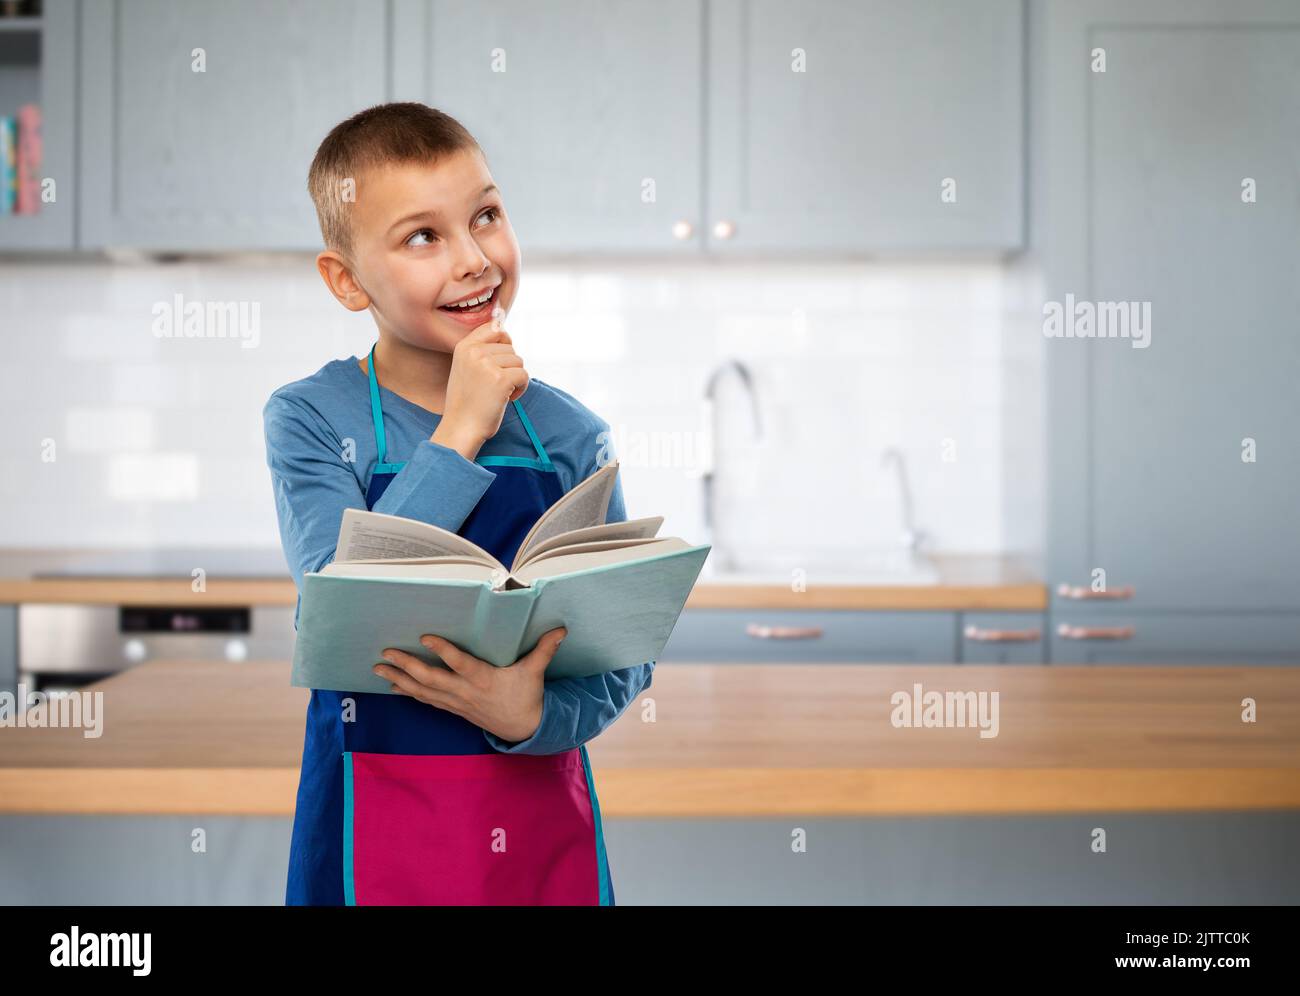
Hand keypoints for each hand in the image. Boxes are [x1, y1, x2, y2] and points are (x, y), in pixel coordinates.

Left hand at [373, 626, 566, 743]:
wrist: (523, 728)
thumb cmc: (527, 695)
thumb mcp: (534, 672)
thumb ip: (544, 649)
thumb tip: (561, 629)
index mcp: (484, 679)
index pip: (460, 663)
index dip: (443, 650)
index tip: (425, 636)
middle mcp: (465, 691)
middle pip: (431, 678)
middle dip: (407, 665)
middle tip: (386, 653)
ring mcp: (456, 702)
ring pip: (422, 691)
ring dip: (399, 678)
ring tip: (378, 668)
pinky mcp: (453, 708)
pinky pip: (426, 700)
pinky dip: (408, 692)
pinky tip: (392, 684)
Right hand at [435, 306, 529, 451]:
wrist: (461, 428)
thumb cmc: (467, 401)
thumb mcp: (466, 367)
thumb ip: (481, 348)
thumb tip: (501, 322)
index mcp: (464, 346)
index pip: (494, 327)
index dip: (504, 341)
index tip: (500, 360)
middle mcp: (474, 352)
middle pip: (510, 346)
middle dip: (509, 366)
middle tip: (495, 384)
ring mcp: (487, 365)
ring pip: (518, 361)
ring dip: (515, 378)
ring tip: (498, 392)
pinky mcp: (501, 379)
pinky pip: (524, 375)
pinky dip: (521, 389)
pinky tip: (507, 399)